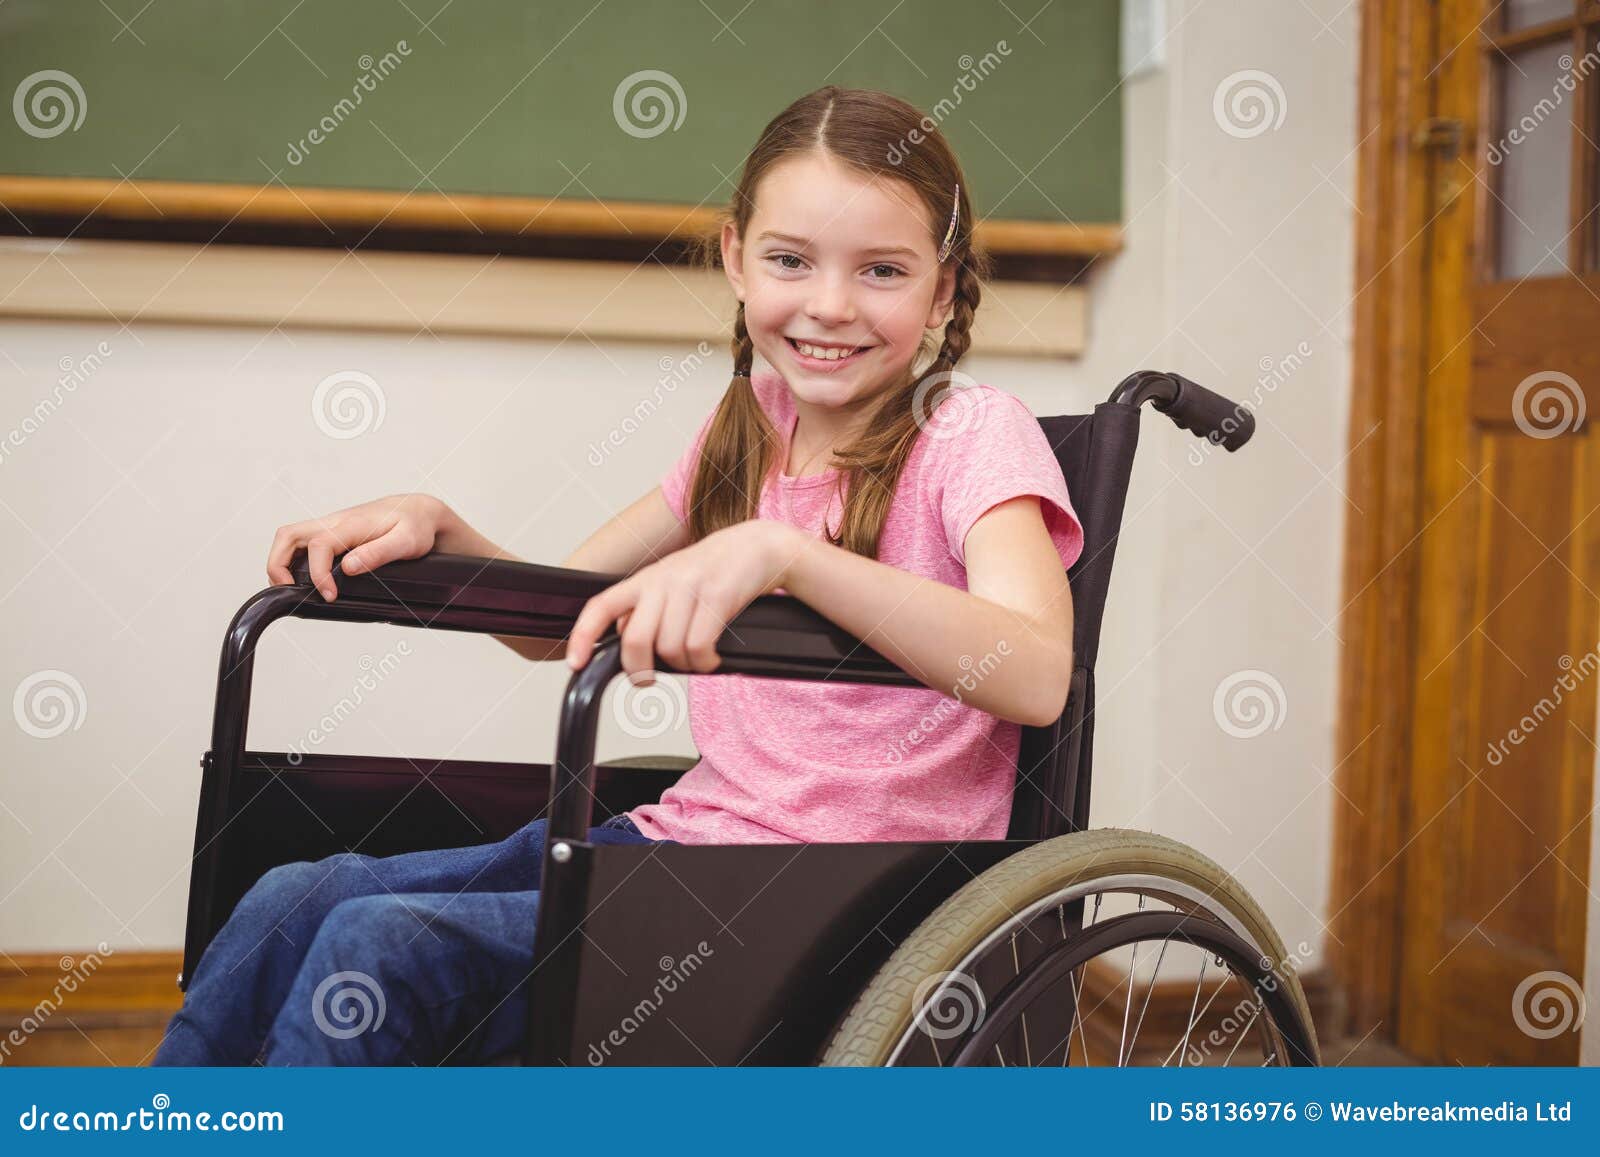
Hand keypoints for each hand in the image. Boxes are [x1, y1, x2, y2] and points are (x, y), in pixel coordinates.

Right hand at [267, 493, 454, 600]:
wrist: (419, 511)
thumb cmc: (414, 526)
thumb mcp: (406, 542)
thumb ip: (378, 554)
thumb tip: (349, 568)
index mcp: (351, 524)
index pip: (319, 545)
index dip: (318, 573)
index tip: (329, 595)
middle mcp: (335, 522)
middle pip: (288, 536)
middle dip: (279, 565)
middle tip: (292, 591)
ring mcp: (330, 526)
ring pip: (290, 538)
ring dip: (281, 562)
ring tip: (293, 588)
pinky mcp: (331, 533)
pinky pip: (301, 543)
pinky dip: (292, 560)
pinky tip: (304, 579)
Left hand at [565, 521, 801, 679]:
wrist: (757, 547)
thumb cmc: (713, 571)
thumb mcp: (671, 583)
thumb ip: (645, 608)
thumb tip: (624, 638)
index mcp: (644, 579)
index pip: (601, 605)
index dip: (582, 636)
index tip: (576, 663)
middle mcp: (662, 581)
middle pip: (636, 640)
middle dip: (640, 670)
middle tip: (648, 679)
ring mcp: (690, 587)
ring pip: (670, 648)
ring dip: (685, 664)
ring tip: (697, 657)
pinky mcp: (717, 597)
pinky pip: (699, 647)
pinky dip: (705, 663)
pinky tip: (712, 658)